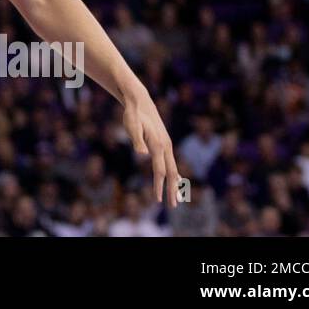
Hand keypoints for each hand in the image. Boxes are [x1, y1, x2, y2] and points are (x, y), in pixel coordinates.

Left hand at [123, 86, 181, 209]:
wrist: (139, 101)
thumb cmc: (132, 115)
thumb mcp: (131, 126)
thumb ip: (137, 140)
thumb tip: (142, 153)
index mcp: (158, 146)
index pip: (160, 171)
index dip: (159, 186)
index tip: (158, 201)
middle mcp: (166, 147)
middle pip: (171, 173)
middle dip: (172, 190)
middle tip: (173, 206)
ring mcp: (167, 145)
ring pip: (173, 168)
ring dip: (175, 184)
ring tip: (177, 198)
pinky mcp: (165, 143)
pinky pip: (171, 162)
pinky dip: (174, 174)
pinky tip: (176, 180)